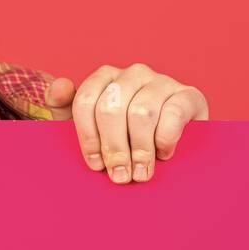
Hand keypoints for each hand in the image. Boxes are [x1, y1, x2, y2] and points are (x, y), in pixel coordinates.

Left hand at [46, 65, 208, 183]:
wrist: (168, 146)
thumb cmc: (122, 137)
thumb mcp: (90, 127)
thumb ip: (64, 109)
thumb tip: (59, 87)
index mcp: (106, 77)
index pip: (86, 101)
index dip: (88, 137)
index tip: (95, 165)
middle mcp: (133, 73)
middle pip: (111, 109)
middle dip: (113, 148)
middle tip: (119, 176)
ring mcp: (162, 81)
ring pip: (141, 113)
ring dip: (140, 150)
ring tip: (140, 173)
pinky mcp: (189, 95)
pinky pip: (173, 114)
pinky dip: (165, 139)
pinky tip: (164, 154)